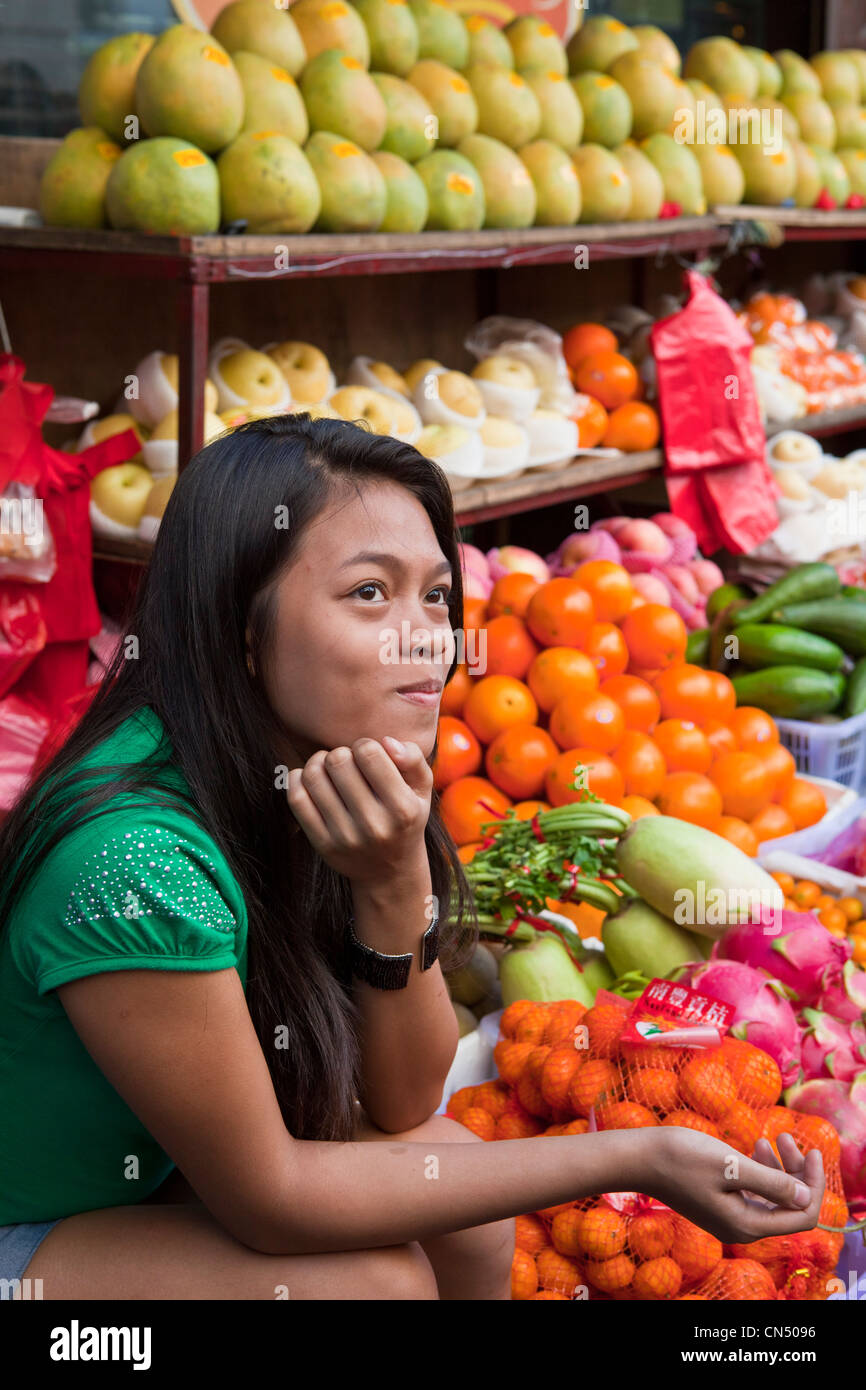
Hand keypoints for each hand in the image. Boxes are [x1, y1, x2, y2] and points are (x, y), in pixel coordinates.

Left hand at [286, 737, 432, 883]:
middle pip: (338, 761)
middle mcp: (374, 825)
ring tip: (329, 768)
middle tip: (347, 762)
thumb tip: (386, 741)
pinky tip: (310, 779)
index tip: (367, 755)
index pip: (368, 753)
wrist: (389, 872)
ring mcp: (345, 837)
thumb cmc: (405, 818)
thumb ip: (412, 759)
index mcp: (402, 809)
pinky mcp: (322, 844)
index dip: (364, 744)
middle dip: (340, 753)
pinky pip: (296, 798)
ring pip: (313, 776)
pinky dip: (297, 779)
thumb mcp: (421, 790)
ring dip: (318, 763)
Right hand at [645, 1127, 824, 1244]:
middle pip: (789, 1207)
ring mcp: (729, 1216)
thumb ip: (772, 1183)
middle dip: (797, 1173)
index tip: (813, 1151)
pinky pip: (754, 1192)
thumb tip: (807, 1198)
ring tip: (773, 1138)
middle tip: (785, 1137)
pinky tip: (756, 1147)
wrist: (639, 1157)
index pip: (802, 1216)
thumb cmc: (682, 1158)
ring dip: (780, 1169)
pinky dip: (761, 1171)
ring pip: (772, 1197)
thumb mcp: (732, 1166)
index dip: (814, 1185)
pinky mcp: (719, 1203)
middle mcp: (741, 1227)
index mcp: (747, 1224)